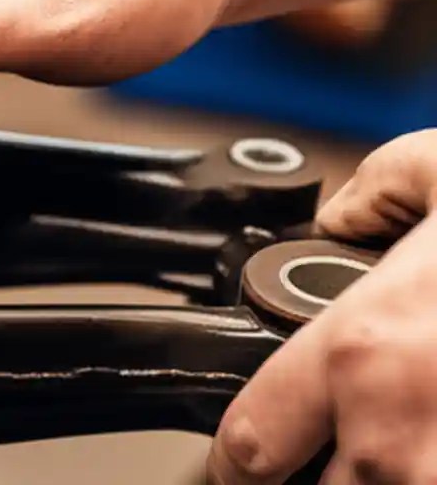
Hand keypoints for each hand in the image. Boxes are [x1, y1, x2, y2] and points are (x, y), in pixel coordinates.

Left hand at [209, 130, 436, 483]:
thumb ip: (376, 193)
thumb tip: (344, 218)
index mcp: (361, 352)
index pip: (248, 447)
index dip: (232, 463)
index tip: (236, 462)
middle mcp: (400, 438)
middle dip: (307, 476)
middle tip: (318, 448)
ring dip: (371, 481)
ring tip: (381, 444)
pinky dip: (422, 472)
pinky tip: (431, 442)